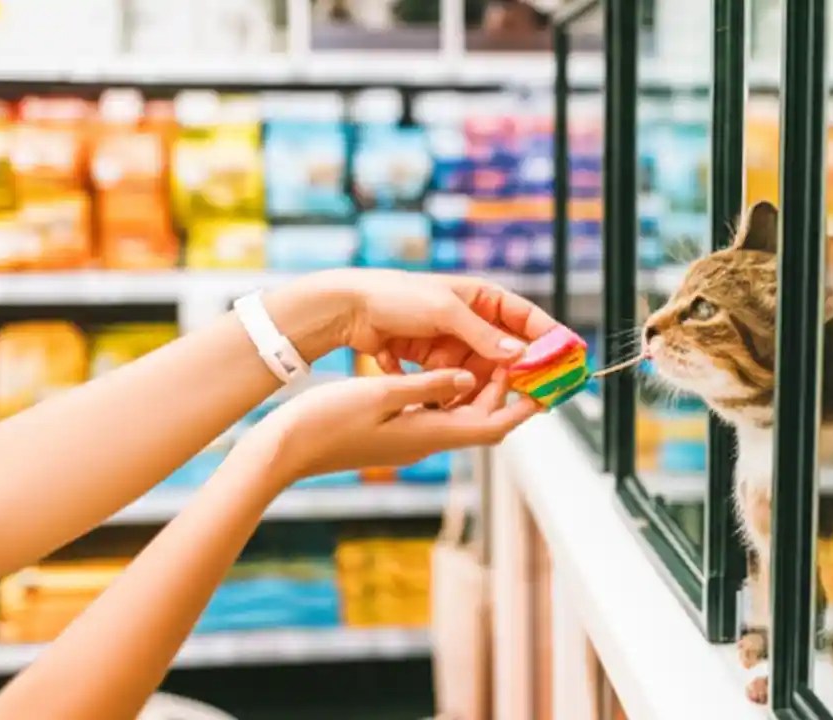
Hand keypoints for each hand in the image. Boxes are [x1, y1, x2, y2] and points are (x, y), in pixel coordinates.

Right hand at [243, 367, 540, 487]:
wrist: (285, 449)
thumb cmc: (328, 420)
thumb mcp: (383, 394)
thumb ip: (430, 386)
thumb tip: (468, 378)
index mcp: (431, 435)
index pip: (494, 424)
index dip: (524, 405)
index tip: (547, 383)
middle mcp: (428, 441)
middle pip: (483, 418)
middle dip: (506, 390)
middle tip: (523, 358)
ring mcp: (412, 440)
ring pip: (461, 414)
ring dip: (479, 388)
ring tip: (493, 356)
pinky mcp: (396, 434)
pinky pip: (437, 413)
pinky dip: (451, 391)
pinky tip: (449, 368)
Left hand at [266, 269, 559, 388]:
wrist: (350, 308)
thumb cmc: (398, 297)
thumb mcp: (446, 312)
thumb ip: (483, 336)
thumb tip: (519, 354)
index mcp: (483, 299)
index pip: (527, 319)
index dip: (550, 338)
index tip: (570, 358)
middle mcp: (472, 323)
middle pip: (508, 354)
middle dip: (518, 374)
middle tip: (535, 396)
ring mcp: (453, 344)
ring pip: (481, 374)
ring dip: (482, 388)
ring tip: (486, 405)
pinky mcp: (433, 362)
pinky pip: (453, 382)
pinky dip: (453, 392)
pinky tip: (450, 403)